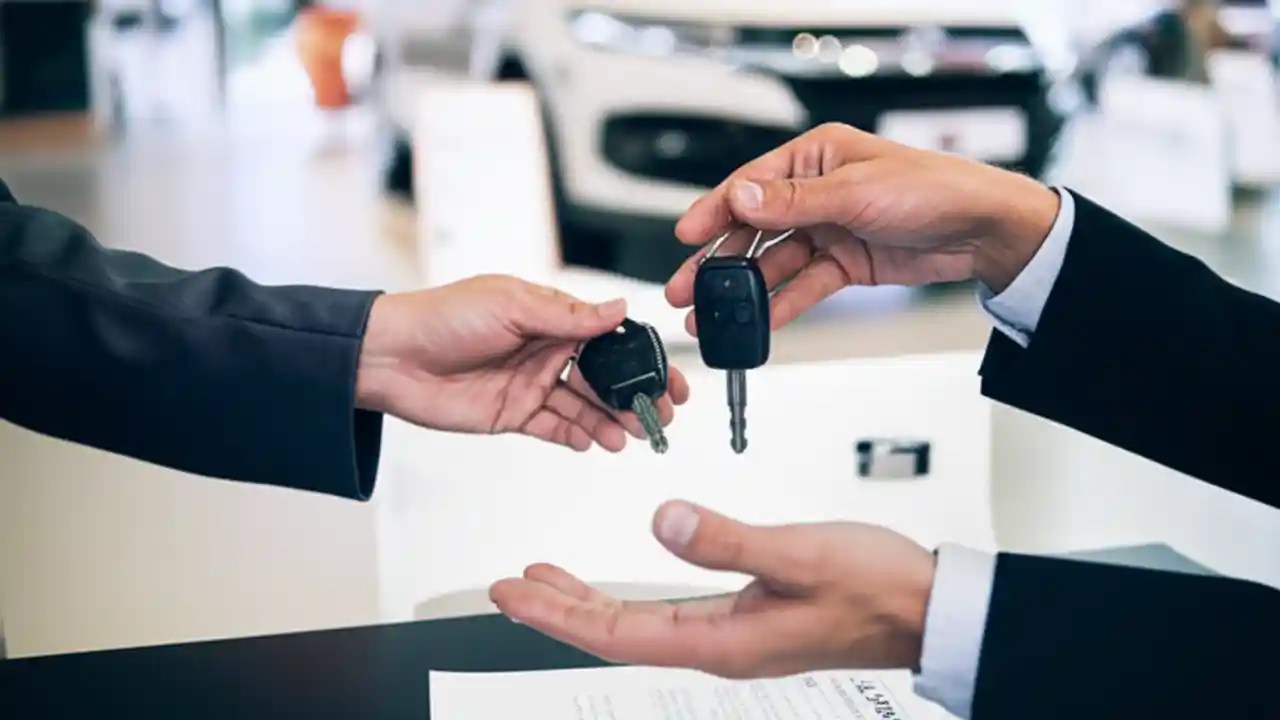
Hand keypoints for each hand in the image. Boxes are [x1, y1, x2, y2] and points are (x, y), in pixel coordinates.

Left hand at [355, 275, 689, 451]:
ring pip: (584, 407)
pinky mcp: (513, 414)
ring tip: (632, 433)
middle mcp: (545, 350)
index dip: (640, 358)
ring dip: (611, 420)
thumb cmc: (443, 317)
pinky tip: (598, 441)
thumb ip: (568, 316)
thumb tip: (618, 309)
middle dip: (634, 395)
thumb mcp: (511, 304)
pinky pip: (555, 428)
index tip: (667, 375)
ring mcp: (530, 384)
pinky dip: (578, 435)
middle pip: (604, 377)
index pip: (608, 338)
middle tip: (660, 413)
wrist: (391, 357)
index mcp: (549, 317)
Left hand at [490, 500, 935, 678]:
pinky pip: (668, 609)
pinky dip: (631, 592)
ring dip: (589, 600)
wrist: (924, 607)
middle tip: (509, 586)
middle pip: (616, 631)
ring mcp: (731, 632)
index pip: (615, 633)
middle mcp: (717, 645)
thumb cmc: (874, 587)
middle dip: (558, 608)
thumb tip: (661, 521)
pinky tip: (622, 578)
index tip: (511, 591)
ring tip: (548, 578)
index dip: (557, 612)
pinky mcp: (746, 616)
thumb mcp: (800, 556)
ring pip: (638, 621)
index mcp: (721, 640)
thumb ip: (728, 541)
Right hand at [666, 123, 1061, 332]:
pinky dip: (781, 304)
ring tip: (711, 313)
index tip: (686, 236)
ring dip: (743, 290)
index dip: (715, 212)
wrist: (982, 229)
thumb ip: (792, 201)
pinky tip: (759, 322)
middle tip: (685, 286)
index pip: (751, 185)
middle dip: (717, 260)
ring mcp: (829, 229)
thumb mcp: (855, 192)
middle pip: (753, 228)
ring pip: (774, 262)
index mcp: (815, 158)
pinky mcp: (845, 263)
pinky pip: (803, 285)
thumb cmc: (933, 188)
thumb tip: (740, 197)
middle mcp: (817, 192)